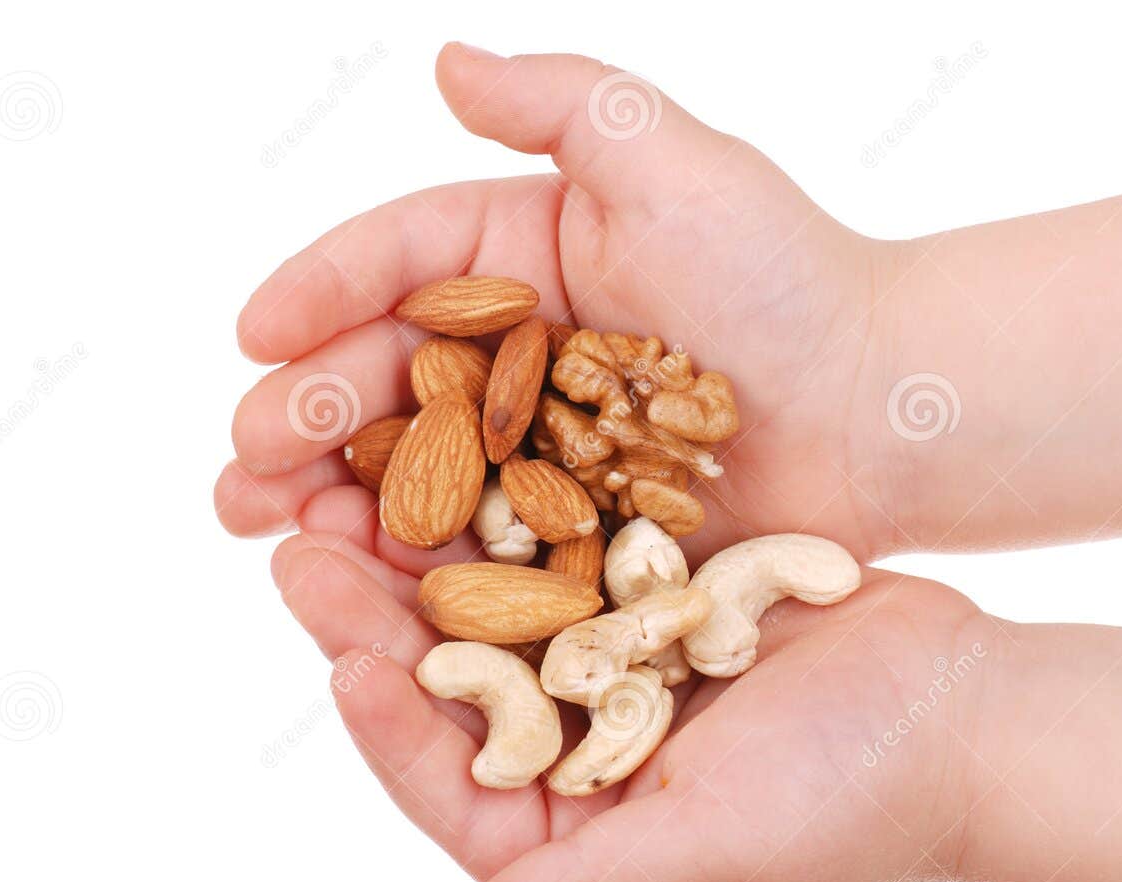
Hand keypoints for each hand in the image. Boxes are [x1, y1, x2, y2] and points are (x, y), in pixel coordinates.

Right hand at [216, 44, 897, 560]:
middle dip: (305, 416)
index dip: (320, 292)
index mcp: (527, 252)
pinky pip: (484, 541)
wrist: (880, 405)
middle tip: (240, 464)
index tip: (252, 332)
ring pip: (418, 466)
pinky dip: (418, 561)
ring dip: (336, 497)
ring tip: (265, 528)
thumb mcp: (674, 163)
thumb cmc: (790, 274)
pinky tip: (358, 579)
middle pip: (389, 376)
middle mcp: (523, 348)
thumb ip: (563, 105)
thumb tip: (442, 61)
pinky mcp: (578, 524)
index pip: (401, 263)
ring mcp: (545, 443)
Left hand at [268, 526, 989, 881]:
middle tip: (304, 545)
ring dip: (431, 551)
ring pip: (500, 609)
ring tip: (358, 481)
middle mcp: (585, 760)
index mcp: (583, 842)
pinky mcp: (656, 604)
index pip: (459, 791)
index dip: (394, 730)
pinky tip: (470, 446)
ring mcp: (618, 675)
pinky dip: (521, 505)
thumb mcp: (720, 857)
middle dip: (382, 622)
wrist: (970, 712)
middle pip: (460, 690)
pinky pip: (570, 551)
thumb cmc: (859, 806)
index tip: (340, 661)